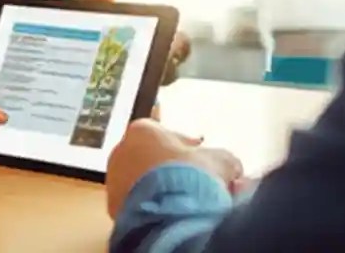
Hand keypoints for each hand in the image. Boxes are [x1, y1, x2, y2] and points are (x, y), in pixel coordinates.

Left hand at [105, 120, 242, 218]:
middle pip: (151, 157)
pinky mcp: (113, 206)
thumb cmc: (193, 178)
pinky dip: (151, 205)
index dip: (188, 148)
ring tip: (184, 200)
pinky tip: (170, 212)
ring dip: (162, 187)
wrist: (169, 215)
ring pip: (142, 181)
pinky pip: (137, 202)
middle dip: (173, 168)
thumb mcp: (221, 161)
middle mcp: (121, 151)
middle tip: (194, 181)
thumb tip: (231, 168)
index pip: (166, 133)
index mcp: (142, 130)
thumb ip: (221, 159)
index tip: (201, 160)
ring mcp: (114, 180)